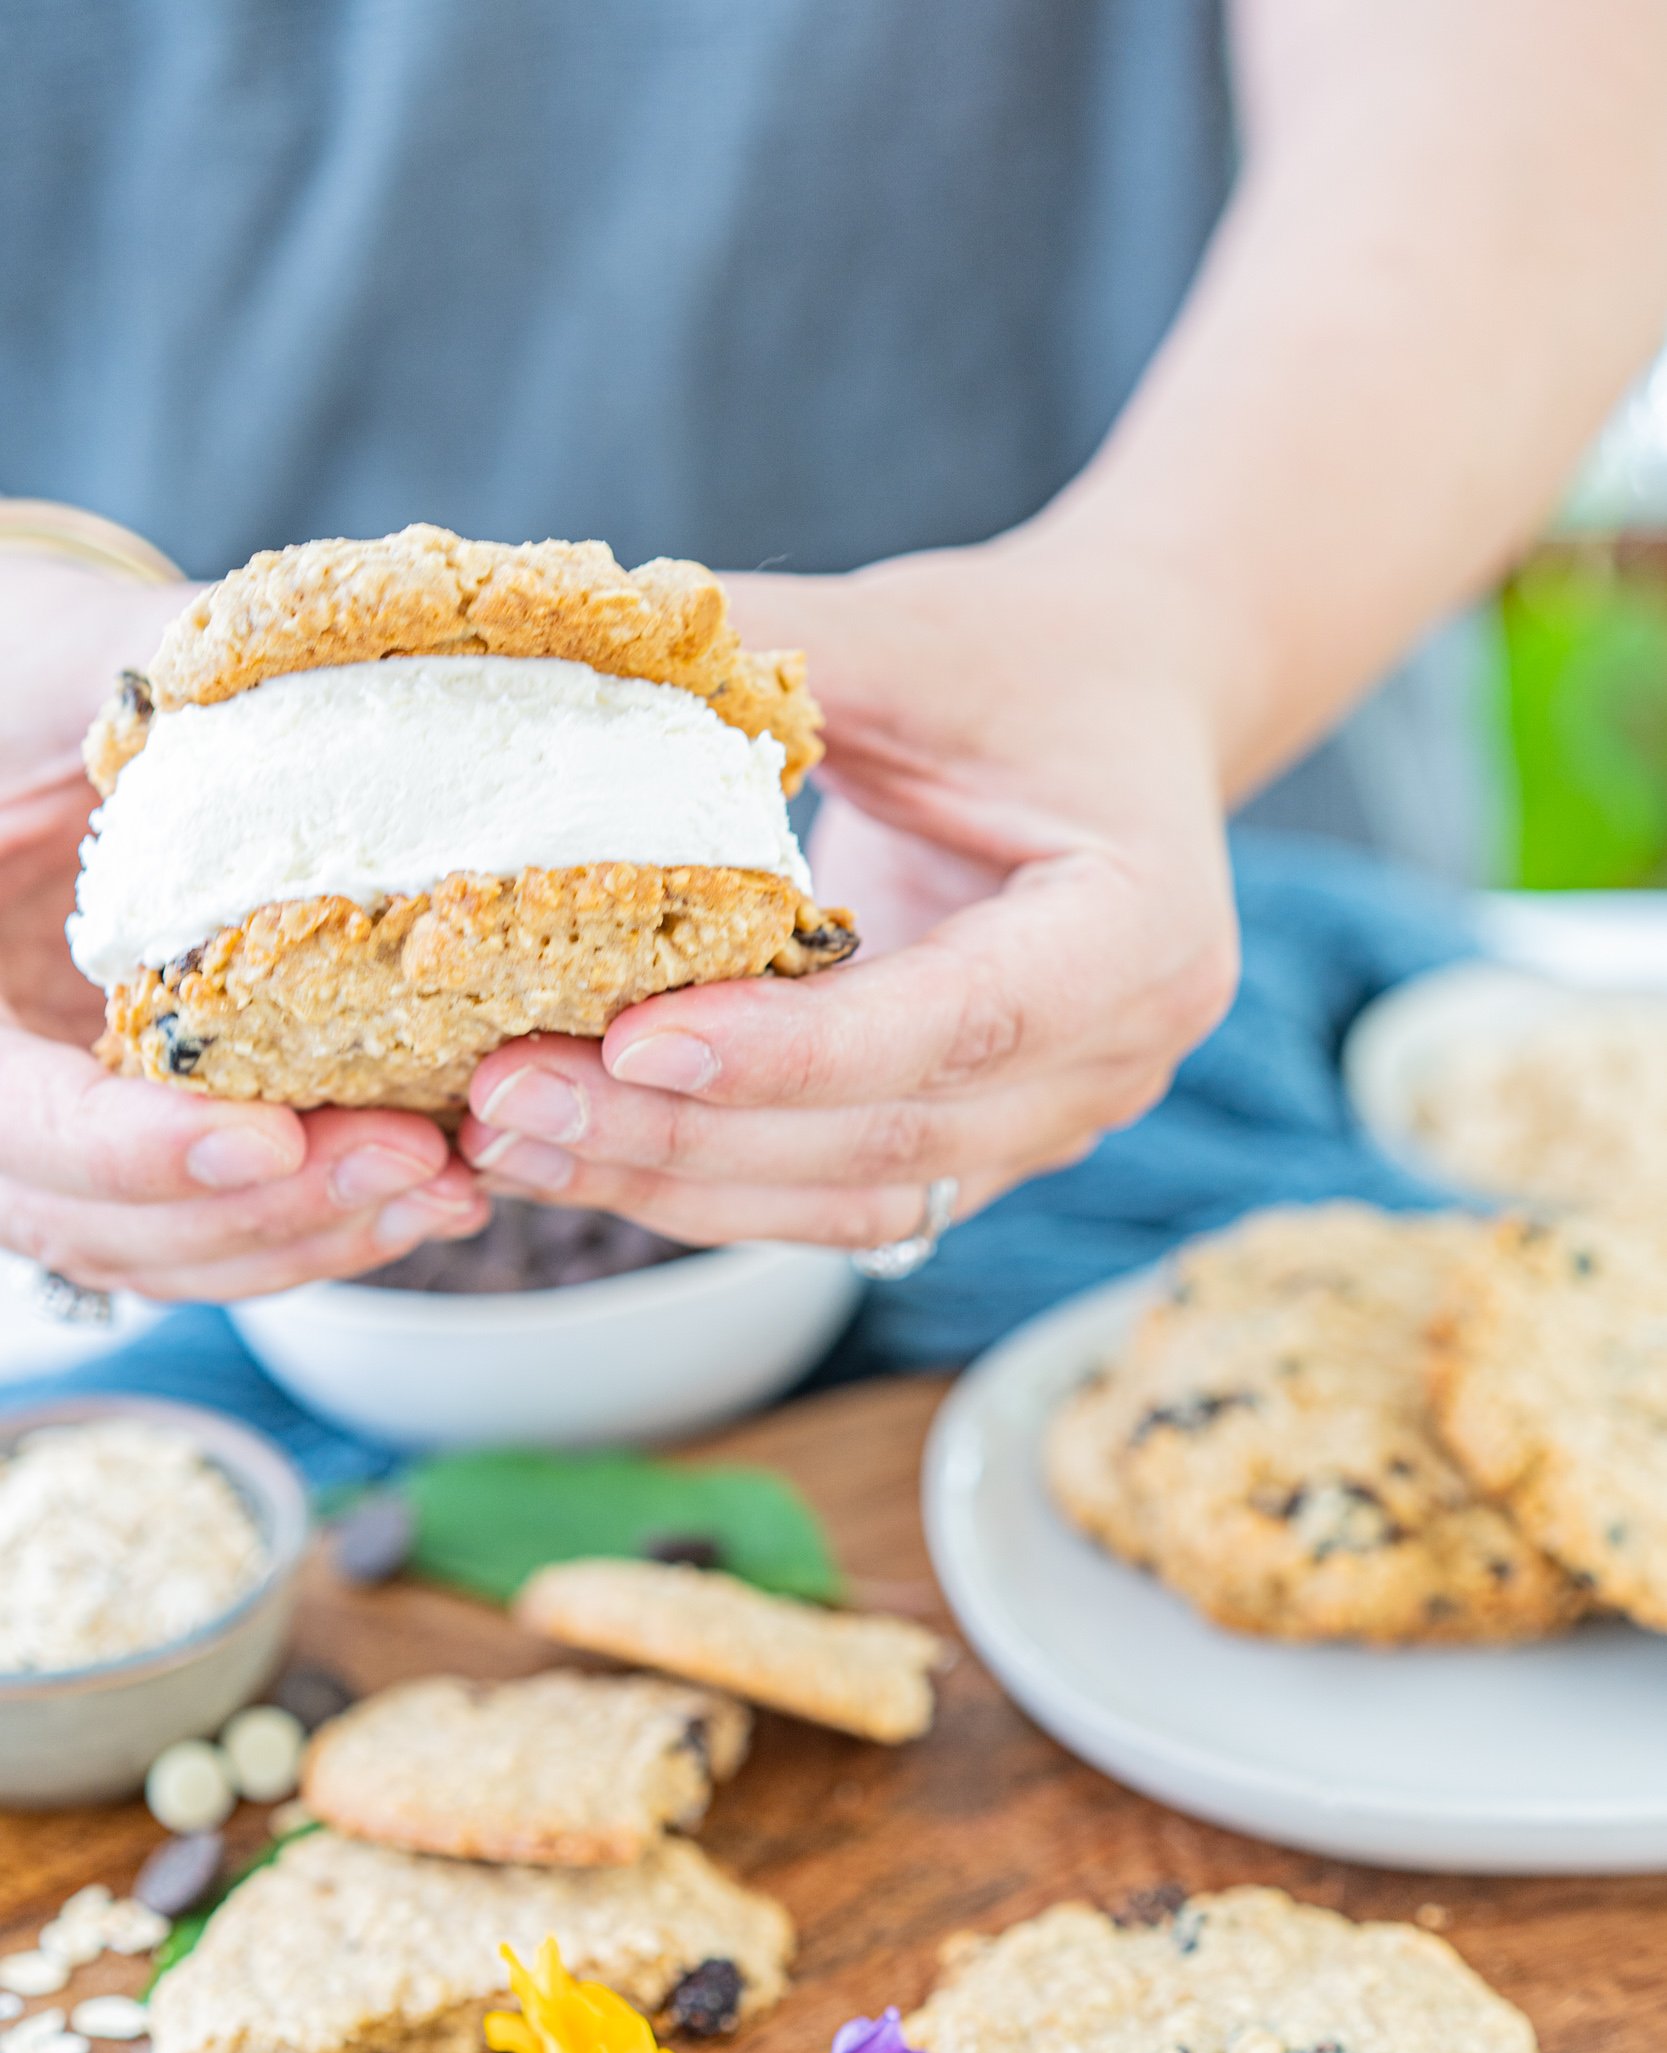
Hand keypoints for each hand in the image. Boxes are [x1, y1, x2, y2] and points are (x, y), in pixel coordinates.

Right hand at [0, 555, 486, 1297]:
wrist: (12, 739)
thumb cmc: (20, 680)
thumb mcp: (70, 661)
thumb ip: (169, 675)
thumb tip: (344, 662)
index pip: (10, 1113)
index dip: (136, 1145)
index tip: (272, 1134)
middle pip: (92, 1214)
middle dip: (263, 1205)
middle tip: (414, 1158)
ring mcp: (34, 1143)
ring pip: (152, 1251)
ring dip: (305, 1236)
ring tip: (447, 1187)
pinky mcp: (112, 1156)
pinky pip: (195, 1237)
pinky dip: (304, 1231)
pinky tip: (422, 1195)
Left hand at [460, 543, 1238, 1249]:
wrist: (1122, 705)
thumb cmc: (1016, 660)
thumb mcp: (902, 633)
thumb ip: (759, 651)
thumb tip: (552, 634)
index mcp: (1141, 925)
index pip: (960, 1020)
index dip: (791, 1050)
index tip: (627, 1042)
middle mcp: (1117, 1055)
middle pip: (892, 1140)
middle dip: (686, 1136)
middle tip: (508, 1103)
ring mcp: (1056, 1122)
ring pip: (855, 1198)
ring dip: (674, 1185)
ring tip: (506, 1140)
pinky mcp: (982, 1146)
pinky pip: (836, 1195)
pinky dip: (704, 1183)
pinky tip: (575, 1150)